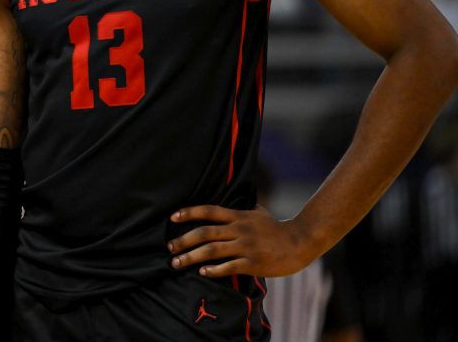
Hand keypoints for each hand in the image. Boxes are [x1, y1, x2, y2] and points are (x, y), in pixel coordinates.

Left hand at [167, 204, 314, 278]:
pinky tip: (202, 272)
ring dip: (191, 257)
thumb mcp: (259, 212)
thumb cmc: (277, 228)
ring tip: (177, 263)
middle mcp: (239, 229)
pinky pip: (229, 266)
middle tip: (169, 247)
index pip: (209, 211)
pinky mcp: (253, 262)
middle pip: (205, 232)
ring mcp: (245, 246)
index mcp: (238, 216)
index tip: (173, 217)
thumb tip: (237, 197)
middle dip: (184, 240)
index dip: (189, 213)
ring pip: (212, 250)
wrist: (300, 242)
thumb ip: (243, 208)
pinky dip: (214, 269)